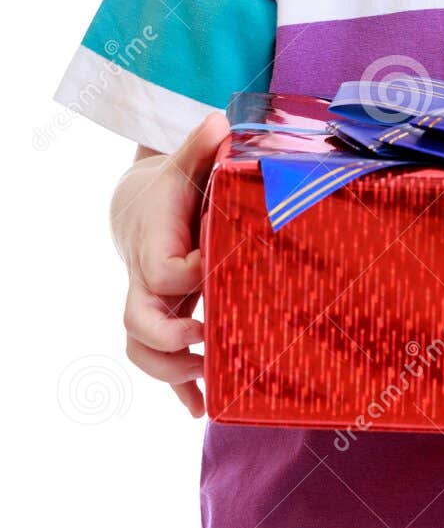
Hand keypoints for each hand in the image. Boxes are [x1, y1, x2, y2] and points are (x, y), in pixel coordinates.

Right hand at [110, 112, 228, 415]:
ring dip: (172, 372)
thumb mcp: (187, 163)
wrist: (142, 207)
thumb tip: (220, 119)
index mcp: (157, 244)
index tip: (213, 275)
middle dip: (168, 339)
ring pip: (141, 350)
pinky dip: (179, 389)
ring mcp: (152, 306)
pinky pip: (161, 363)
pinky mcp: (164, 321)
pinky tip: (201, 408)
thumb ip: (201, 145)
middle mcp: (147, 281)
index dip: (187, 276)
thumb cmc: (175, 186)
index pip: (164, 270)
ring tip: (209, 379)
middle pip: (138, 322)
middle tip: (206, 340)